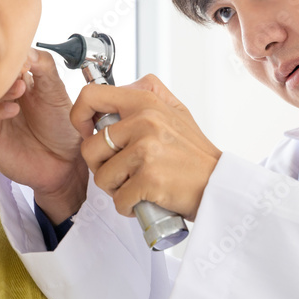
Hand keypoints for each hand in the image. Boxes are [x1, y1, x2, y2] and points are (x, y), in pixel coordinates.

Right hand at [0, 48, 86, 223]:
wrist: (65, 163)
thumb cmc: (61, 128)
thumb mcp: (56, 92)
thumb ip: (44, 68)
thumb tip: (26, 50)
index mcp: (15, 81)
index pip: (2, 61)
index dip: (10, 55)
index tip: (22, 54)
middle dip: (2, 71)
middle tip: (20, 70)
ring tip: (19, 89)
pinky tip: (12, 110)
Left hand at [70, 74, 221, 220]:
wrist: (219, 184)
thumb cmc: (194, 153)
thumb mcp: (176, 110)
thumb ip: (148, 94)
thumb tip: (115, 92)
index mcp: (146, 101)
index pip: (91, 96)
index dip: (79, 117)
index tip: (87, 132)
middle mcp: (144, 120)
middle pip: (90, 147)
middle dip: (100, 166)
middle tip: (122, 172)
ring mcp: (146, 149)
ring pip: (102, 176)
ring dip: (115, 189)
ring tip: (137, 185)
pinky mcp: (149, 178)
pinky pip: (118, 199)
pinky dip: (128, 206)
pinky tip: (144, 199)